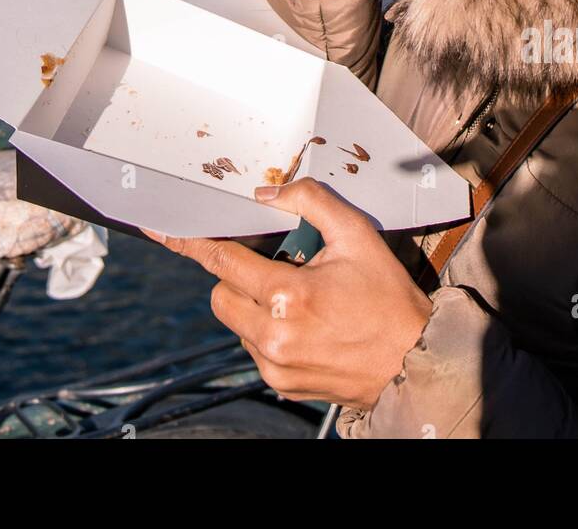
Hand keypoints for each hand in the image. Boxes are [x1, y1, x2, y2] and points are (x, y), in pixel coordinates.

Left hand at [142, 178, 432, 408]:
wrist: (414, 360)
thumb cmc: (387, 296)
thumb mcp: (357, 235)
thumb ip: (311, 202)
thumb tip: (267, 194)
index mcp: (288, 296)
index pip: (223, 263)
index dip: (191, 243)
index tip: (163, 231)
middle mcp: (274, 337)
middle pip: (220, 295)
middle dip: (236, 277)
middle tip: (276, 268)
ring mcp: (276, 367)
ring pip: (235, 324)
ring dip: (252, 305)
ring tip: (300, 300)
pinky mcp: (283, 385)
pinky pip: (254, 349)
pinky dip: (267, 331)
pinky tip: (305, 324)